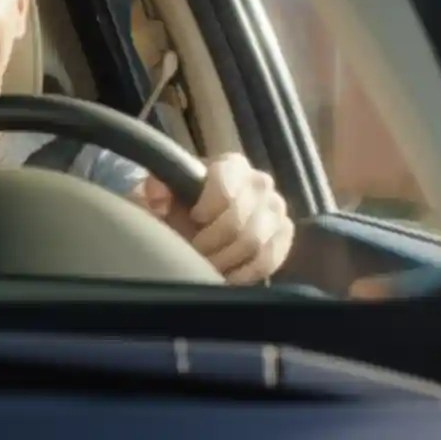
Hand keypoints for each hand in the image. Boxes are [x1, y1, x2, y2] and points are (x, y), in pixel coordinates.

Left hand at [135, 153, 293, 284]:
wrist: (202, 214)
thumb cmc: (183, 201)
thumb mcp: (165, 189)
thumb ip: (158, 187)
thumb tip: (157, 197)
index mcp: (232, 165)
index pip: (225, 188)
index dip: (206, 209)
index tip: (192, 219)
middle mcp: (260, 183)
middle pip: (239, 222)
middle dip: (211, 243)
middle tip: (193, 252)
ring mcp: (276, 209)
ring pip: (255, 243)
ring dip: (225, 260)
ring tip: (205, 265)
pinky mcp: (284, 235)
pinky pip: (270, 260)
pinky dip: (246, 273)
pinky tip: (226, 276)